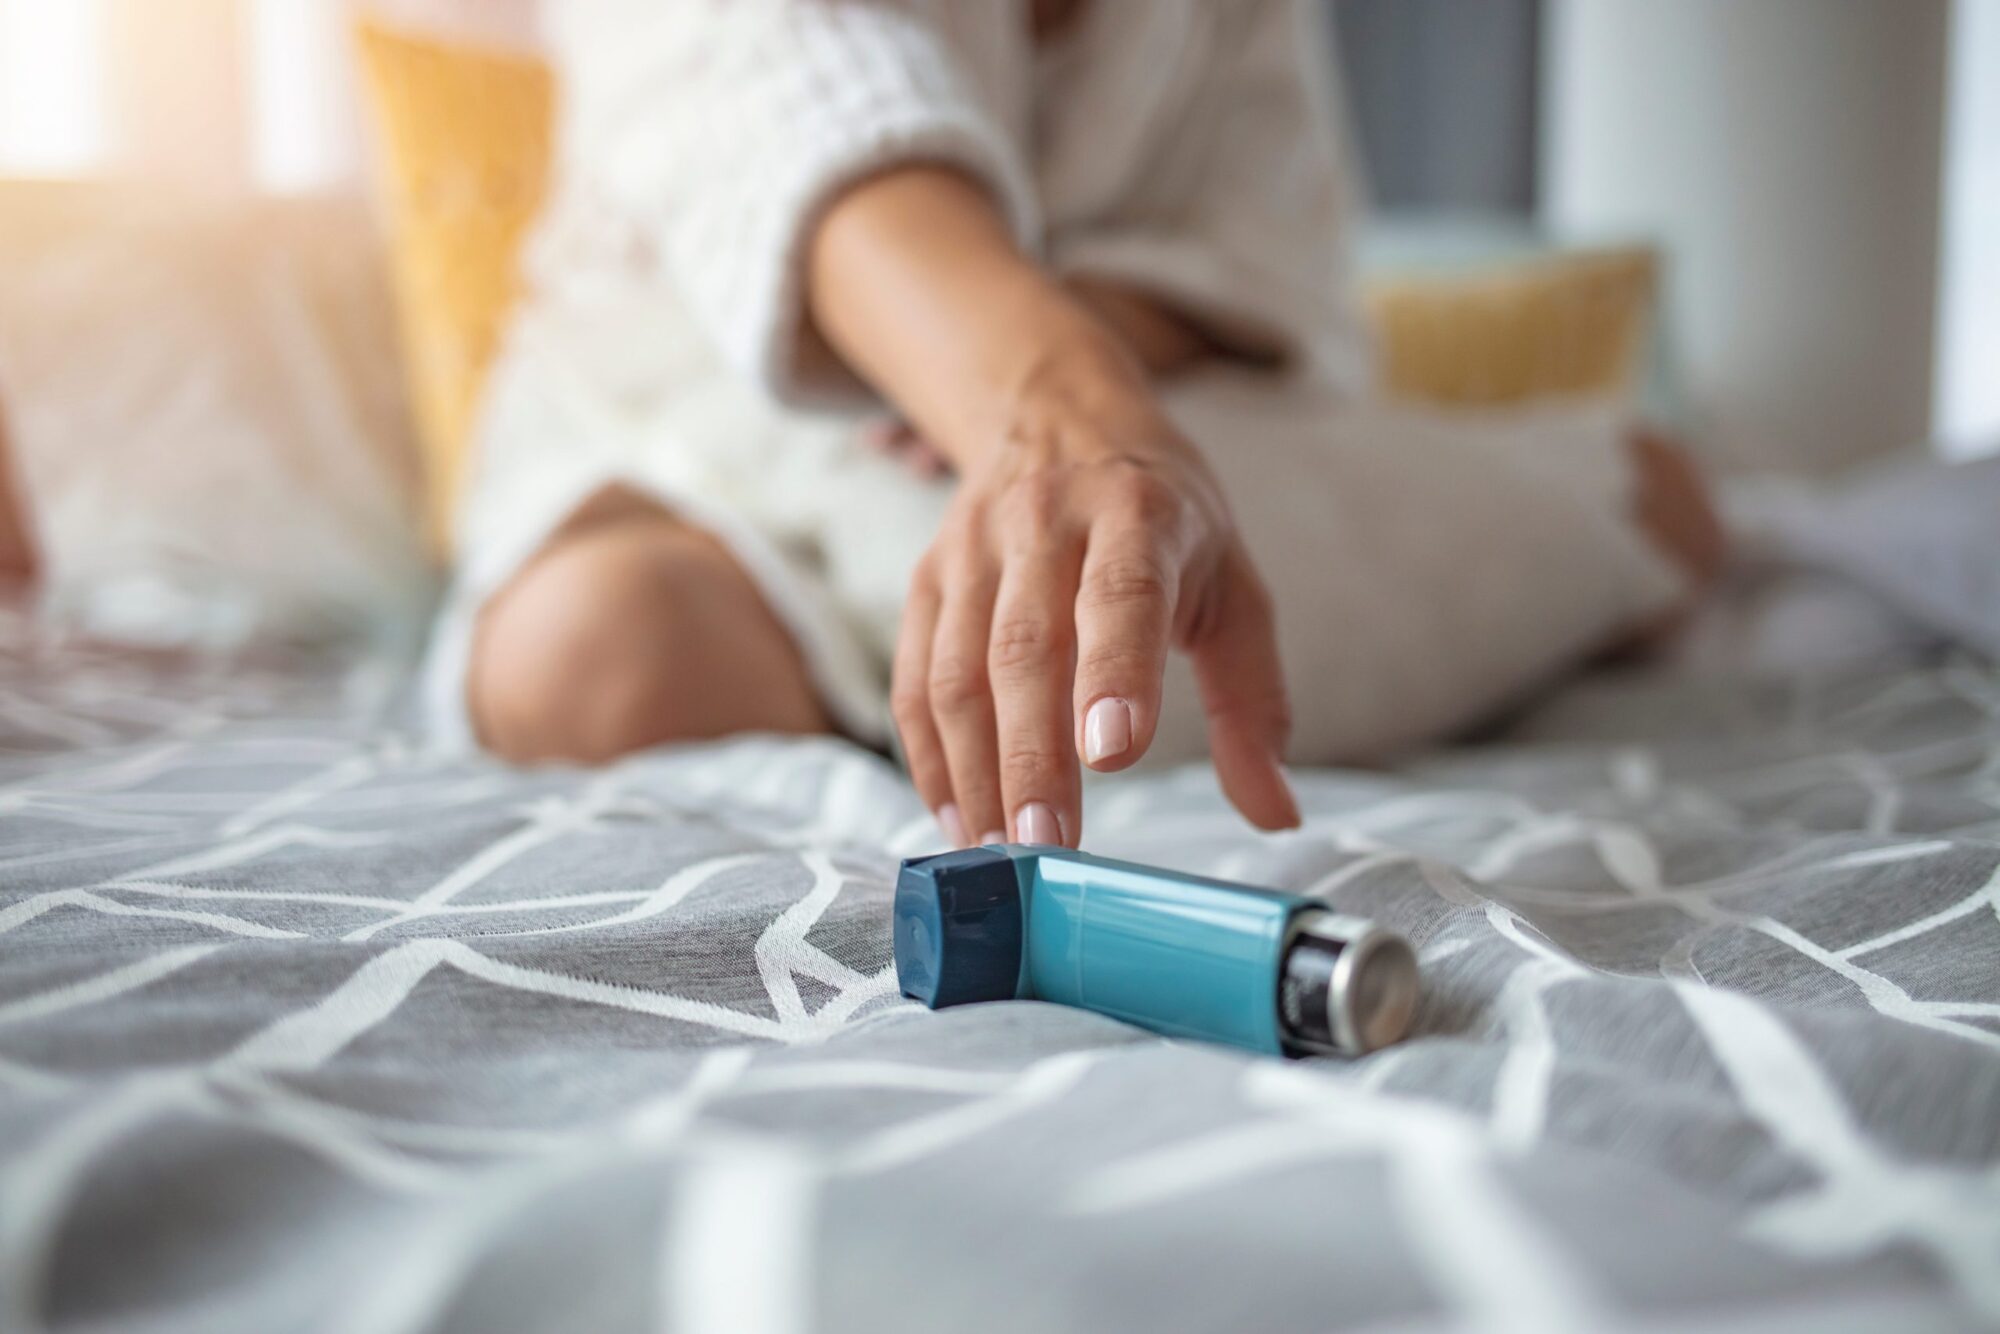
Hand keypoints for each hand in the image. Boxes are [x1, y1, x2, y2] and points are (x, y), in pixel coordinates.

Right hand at [892, 353, 1299, 847]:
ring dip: (974, 769)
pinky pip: (915, 677)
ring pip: (959, 670)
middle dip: (1031, 754)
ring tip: (999, 850)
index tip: (1113, 752)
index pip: (1121, 592)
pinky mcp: (928, 579)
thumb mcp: (1232, 586)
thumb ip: (1251, 702)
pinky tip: (957, 816)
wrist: (1059, 419)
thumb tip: (1277, 811)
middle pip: (1026, 647)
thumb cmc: (1162, 520)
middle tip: (1045, 843)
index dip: (1115, 670)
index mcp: (1138, 514)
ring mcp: (974, 550)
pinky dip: (929, 755)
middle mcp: (1046, 522)